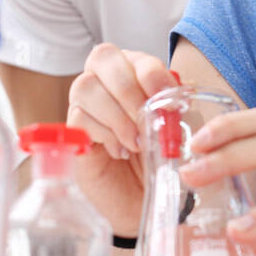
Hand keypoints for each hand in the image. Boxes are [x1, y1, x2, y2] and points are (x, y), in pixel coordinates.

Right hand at [67, 44, 176, 234]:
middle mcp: (104, 82)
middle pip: (101, 58)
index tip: (167, 99)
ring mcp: (84, 106)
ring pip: (86, 87)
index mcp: (131, 73)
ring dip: (117, 116)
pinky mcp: (73, 134)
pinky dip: (105, 134)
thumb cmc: (159, 158)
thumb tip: (183, 91)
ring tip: (136, 143)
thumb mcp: (176, 129)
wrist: (145, 199)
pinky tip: (120, 151)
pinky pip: (80, 119)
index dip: (150, 73)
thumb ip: (177, 106)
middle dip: (128, 89)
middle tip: (146, 121)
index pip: (132, 56)